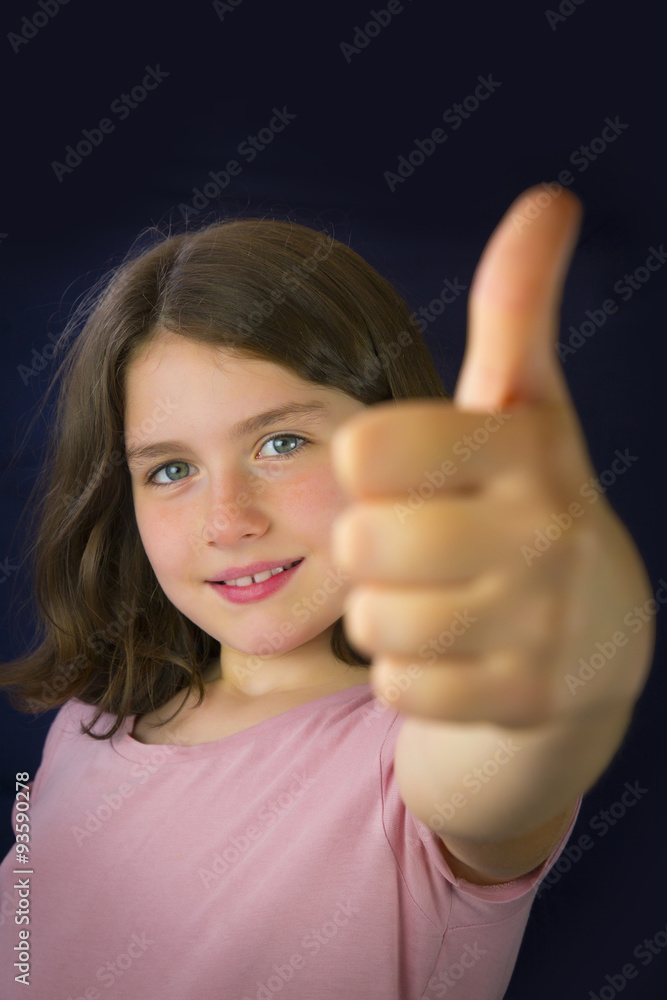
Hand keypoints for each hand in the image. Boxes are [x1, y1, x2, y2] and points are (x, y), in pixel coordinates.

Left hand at [330, 185, 653, 727]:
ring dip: (388, 616)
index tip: (408, 471)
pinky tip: (461, 657)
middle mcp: (545, 529)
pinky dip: (411, 677)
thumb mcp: (524, 408)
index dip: (369, 464)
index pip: (367, 447)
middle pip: (360, 542)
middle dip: (371, 548)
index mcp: (527, 444)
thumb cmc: (525, 504)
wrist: (594, 639)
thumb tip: (550, 198)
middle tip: (423, 549)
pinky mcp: (526, 700)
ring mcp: (542, 622)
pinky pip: (400, 690)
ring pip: (375, 622)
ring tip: (445, 603)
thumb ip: (517, 308)